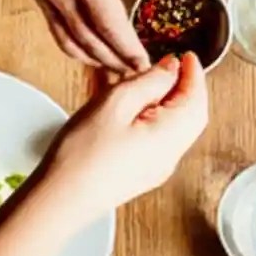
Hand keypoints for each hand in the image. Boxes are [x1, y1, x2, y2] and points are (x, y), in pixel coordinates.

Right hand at [23, 0, 164, 72]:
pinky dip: (75, 46)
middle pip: (90, 44)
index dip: (131, 52)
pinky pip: (56, 30)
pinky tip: (92, 48)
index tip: (147, 64)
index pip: (113, 30)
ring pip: (70, 43)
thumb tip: (164, 7)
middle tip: (136, 72)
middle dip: (115, 62)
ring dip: (94, 60)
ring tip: (116, 66)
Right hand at [44, 54, 207, 210]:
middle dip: (181, 87)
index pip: (196, 99)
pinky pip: (153, 137)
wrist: (59, 200)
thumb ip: (149, 82)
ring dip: (160, 100)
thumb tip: (171, 69)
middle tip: (166, 66)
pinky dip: (146, 115)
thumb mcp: (115, 103)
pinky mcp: (139, 172)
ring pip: (169, 124)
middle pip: (188, 114)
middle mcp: (169, 156)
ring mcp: (155, 167)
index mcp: (170, 137)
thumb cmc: (82, 155)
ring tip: (136, 81)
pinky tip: (124, 104)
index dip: (194, 74)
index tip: (187, 56)